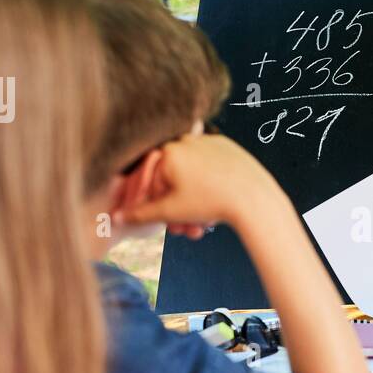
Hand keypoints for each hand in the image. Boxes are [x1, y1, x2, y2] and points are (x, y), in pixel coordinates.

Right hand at [115, 134, 281, 232]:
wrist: (255, 198)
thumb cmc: (211, 202)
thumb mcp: (171, 212)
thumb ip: (141, 214)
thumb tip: (117, 218)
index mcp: (168, 152)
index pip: (150, 182)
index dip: (150, 207)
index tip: (154, 223)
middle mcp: (186, 141)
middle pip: (172, 181)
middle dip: (175, 210)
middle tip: (182, 231)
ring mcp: (208, 142)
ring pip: (191, 177)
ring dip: (192, 205)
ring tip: (201, 226)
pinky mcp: (228, 148)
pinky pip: (210, 169)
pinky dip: (208, 188)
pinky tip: (215, 208)